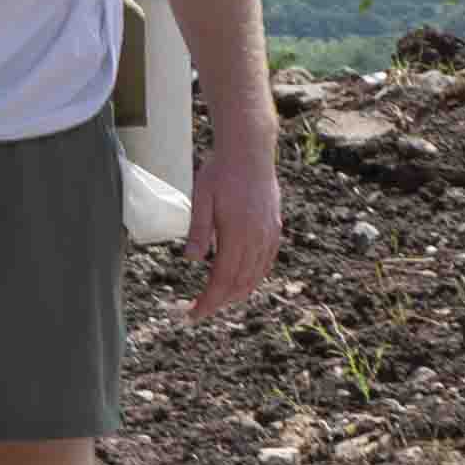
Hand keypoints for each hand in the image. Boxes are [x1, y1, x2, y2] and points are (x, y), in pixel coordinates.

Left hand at [178, 154, 282, 322]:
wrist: (250, 150)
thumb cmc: (221, 171)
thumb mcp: (201, 197)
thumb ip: (198, 229)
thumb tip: (190, 260)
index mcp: (237, 233)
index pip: (223, 280)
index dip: (208, 302)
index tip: (193, 315)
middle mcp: (257, 238)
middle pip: (239, 284)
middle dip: (219, 302)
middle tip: (199, 310)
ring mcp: (269, 234)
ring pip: (255, 276)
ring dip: (237, 293)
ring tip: (217, 300)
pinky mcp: (274, 228)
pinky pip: (266, 263)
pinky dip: (254, 278)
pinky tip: (243, 281)